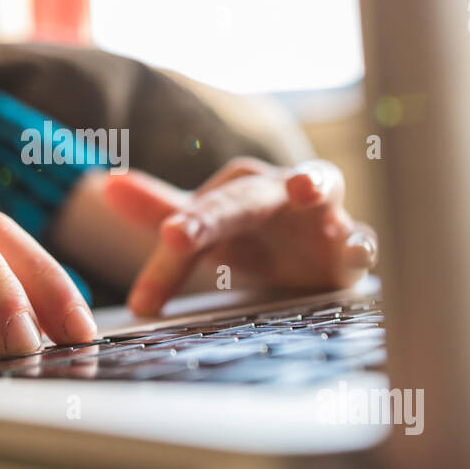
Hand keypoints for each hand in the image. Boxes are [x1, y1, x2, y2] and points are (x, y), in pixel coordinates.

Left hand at [103, 157, 377, 316]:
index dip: (170, 254)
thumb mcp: (205, 227)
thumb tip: (107, 183)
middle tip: (177, 231)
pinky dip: (360, 242)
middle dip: (212, 214)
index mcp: (237, 189)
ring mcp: (319, 212)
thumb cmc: (254, 232)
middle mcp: (276, 190)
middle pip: (241, 198)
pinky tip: (355, 252)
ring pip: (320, 187)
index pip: (195, 217)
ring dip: (312, 184)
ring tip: (302, 189)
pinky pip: (361, 237)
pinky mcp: (350, 241)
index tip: (149, 285)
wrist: (314, 245)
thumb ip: (158, 208)